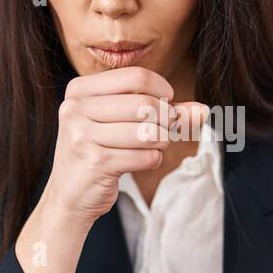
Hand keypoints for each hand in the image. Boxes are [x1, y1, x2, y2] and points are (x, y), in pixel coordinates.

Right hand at [44, 65, 206, 226]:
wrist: (70, 195)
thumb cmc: (100, 152)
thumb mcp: (122, 123)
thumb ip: (163, 111)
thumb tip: (203, 110)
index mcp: (79, 90)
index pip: (136, 77)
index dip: (162, 92)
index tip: (166, 106)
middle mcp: (76, 109)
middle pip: (145, 103)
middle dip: (166, 120)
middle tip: (164, 131)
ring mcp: (82, 135)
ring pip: (148, 131)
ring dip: (162, 142)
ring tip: (154, 146)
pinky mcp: (95, 162)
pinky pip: (145, 156)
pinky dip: (153, 160)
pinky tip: (142, 161)